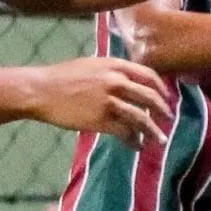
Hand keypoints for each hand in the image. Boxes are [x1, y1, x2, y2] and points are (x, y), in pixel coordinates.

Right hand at [25, 57, 171, 146]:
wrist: (41, 90)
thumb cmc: (63, 77)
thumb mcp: (91, 65)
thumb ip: (112, 71)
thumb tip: (129, 82)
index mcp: (114, 65)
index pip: (148, 75)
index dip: (161, 88)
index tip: (166, 98)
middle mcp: (115, 81)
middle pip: (149, 97)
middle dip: (163, 110)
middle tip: (169, 119)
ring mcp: (109, 101)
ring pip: (140, 117)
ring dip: (153, 131)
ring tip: (159, 139)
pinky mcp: (101, 119)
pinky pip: (125, 132)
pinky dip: (134, 140)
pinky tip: (136, 146)